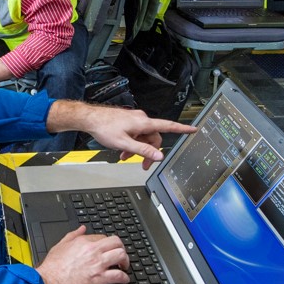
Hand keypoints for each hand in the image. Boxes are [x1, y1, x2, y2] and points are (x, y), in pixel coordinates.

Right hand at [36, 226, 129, 283]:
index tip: (109, 250)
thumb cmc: (52, 269)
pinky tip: (124, 280)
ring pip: (121, 255)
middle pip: (117, 243)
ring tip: (124, 266)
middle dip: (121, 249)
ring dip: (126, 261)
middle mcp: (92, 251)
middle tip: (121, 256)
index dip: (108, 245)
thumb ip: (72, 236)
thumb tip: (81, 229)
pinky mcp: (99, 279)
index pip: (104, 238)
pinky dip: (124, 278)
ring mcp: (97, 265)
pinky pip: (118, 276)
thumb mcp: (60, 246)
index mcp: (83, 242)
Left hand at [47, 101, 195, 168]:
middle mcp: (141, 119)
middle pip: (154, 137)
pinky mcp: (129, 122)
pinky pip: (136, 134)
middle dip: (149, 151)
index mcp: (143, 123)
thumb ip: (142, 150)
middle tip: (143, 164)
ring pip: (143, 137)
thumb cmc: (105, 127)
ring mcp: (135, 120)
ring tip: (126, 157)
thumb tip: (158, 156)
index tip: (193, 129)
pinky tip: (123, 150)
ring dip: (138, 148)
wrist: (90, 119)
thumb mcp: (125, 143)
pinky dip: (132, 143)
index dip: (182, 128)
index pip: (167, 126)